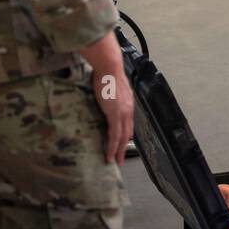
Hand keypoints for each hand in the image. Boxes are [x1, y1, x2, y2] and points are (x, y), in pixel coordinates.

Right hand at [79, 34, 134, 165]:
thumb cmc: (106, 71)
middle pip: (127, 133)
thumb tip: (100, 92)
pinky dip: (112, 147)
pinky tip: (110, 156)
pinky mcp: (115, 115)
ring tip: (115, 162)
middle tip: (120, 159)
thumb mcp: (109, 84)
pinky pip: (115, 135)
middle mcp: (128, 109)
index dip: (125, 134)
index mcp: (127, 102)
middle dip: (124, 147)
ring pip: (122, 137)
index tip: (122, 143)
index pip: (128, 123)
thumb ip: (107, 91)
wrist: (109, 66)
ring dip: (119, 151)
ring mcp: (123, 113)